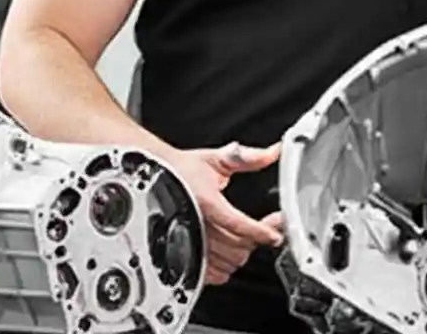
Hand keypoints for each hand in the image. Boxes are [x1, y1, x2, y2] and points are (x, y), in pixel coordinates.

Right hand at [165, 142, 284, 285]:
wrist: (150, 178)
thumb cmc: (180, 170)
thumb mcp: (216, 159)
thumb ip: (248, 158)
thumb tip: (273, 153)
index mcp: (207, 202)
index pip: (241, 226)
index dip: (263, 232)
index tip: (275, 233)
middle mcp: (198, 225)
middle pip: (240, 247)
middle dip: (255, 240)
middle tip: (260, 229)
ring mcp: (191, 243)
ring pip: (230, 263)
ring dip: (241, 253)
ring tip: (242, 238)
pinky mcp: (186, 258)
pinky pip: (216, 274)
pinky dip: (226, 266)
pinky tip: (226, 249)